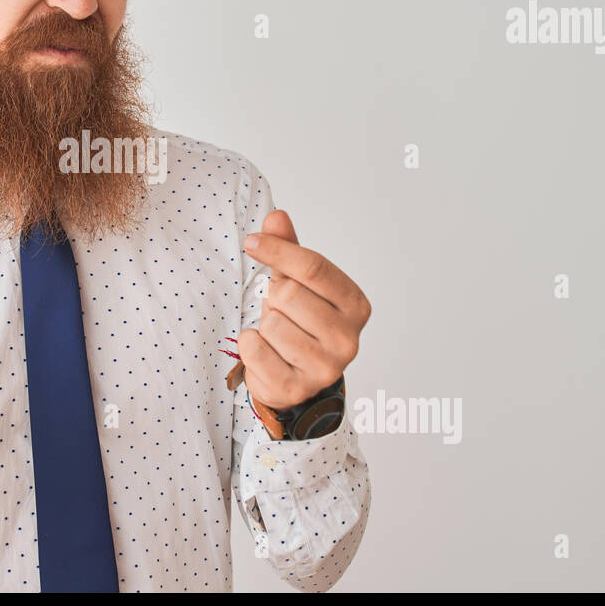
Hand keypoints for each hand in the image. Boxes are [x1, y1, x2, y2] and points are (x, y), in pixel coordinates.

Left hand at [239, 210, 370, 411]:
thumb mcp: (297, 281)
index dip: (278, 250)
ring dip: (263, 325)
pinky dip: (250, 345)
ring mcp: (325, 368)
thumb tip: (277, 217)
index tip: (252, 242)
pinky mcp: (296, 389)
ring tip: (277, 335)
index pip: (314, 266)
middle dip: (272, 298)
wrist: (293, 378)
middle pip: (288, 294)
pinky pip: (255, 350)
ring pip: (271, 324)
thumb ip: (289, 249)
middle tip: (280, 311)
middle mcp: (348, 338)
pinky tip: (266, 352)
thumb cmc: (298, 322)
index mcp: (355, 304)